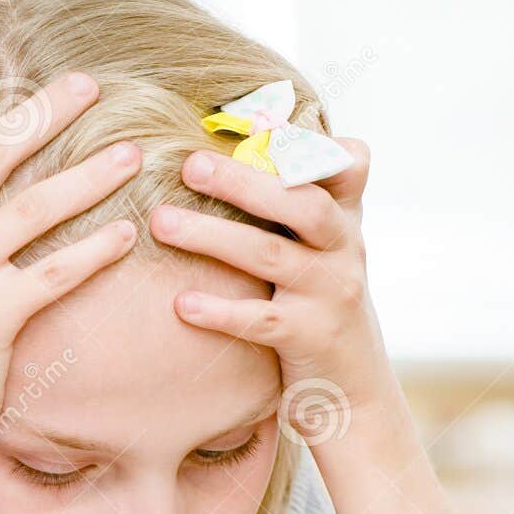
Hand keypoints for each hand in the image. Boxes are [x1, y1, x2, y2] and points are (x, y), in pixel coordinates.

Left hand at [148, 141, 395, 443]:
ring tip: (161, 222)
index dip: (315, 142)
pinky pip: (263, 321)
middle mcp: (345, 251)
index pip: (349, 165)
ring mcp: (330, 296)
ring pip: (272, 256)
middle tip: (188, 163)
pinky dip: (221, 311)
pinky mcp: (310, 340)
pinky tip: (181, 303)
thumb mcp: (321, 251)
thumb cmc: (319, 309)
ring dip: (213, 236)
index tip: (264, 121)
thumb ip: (293, 202)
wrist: (353, 393)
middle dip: (244, 181)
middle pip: (301, 203)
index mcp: (344, 221)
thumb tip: (240, 138)